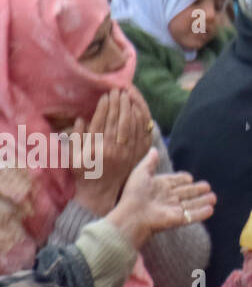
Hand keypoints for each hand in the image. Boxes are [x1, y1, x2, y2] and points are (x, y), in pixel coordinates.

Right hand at [71, 88, 152, 214]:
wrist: (101, 195)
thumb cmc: (84, 175)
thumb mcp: (73, 159)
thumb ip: (75, 139)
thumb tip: (80, 119)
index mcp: (95, 149)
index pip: (101, 122)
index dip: (104, 107)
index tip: (105, 95)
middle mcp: (113, 149)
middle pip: (118, 120)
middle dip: (119, 103)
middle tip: (118, 91)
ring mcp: (127, 152)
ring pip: (132, 124)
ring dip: (131, 107)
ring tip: (128, 95)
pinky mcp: (137, 154)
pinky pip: (142, 133)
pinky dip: (141, 119)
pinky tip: (138, 109)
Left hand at [106, 149, 214, 250]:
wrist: (131, 216)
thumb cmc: (133, 195)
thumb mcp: (140, 174)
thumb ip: (149, 162)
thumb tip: (153, 149)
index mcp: (160, 186)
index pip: (176, 181)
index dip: (183, 179)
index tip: (189, 178)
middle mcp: (168, 198)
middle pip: (186, 192)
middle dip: (197, 190)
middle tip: (207, 187)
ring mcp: (173, 209)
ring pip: (192, 203)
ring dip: (203, 200)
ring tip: (214, 198)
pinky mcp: (178, 219)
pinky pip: (192, 215)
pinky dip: (202, 213)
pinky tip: (211, 209)